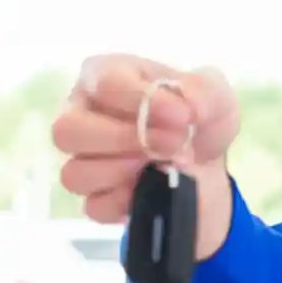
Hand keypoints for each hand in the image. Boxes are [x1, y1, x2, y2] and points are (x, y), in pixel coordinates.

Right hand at [52, 54, 241, 259]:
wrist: (207, 165)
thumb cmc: (197, 118)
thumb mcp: (214, 95)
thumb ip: (204, 92)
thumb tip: (185, 108)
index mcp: (105, 76)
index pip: (103, 82)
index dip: (143, 101)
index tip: (183, 116)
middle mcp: (81, 115)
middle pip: (67, 130)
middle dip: (125, 139)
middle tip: (173, 143)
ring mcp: (83, 159)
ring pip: (75, 173)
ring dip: (126, 171)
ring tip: (165, 163)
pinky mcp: (94, 197)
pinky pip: (95, 206)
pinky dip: (128, 200)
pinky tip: (153, 186)